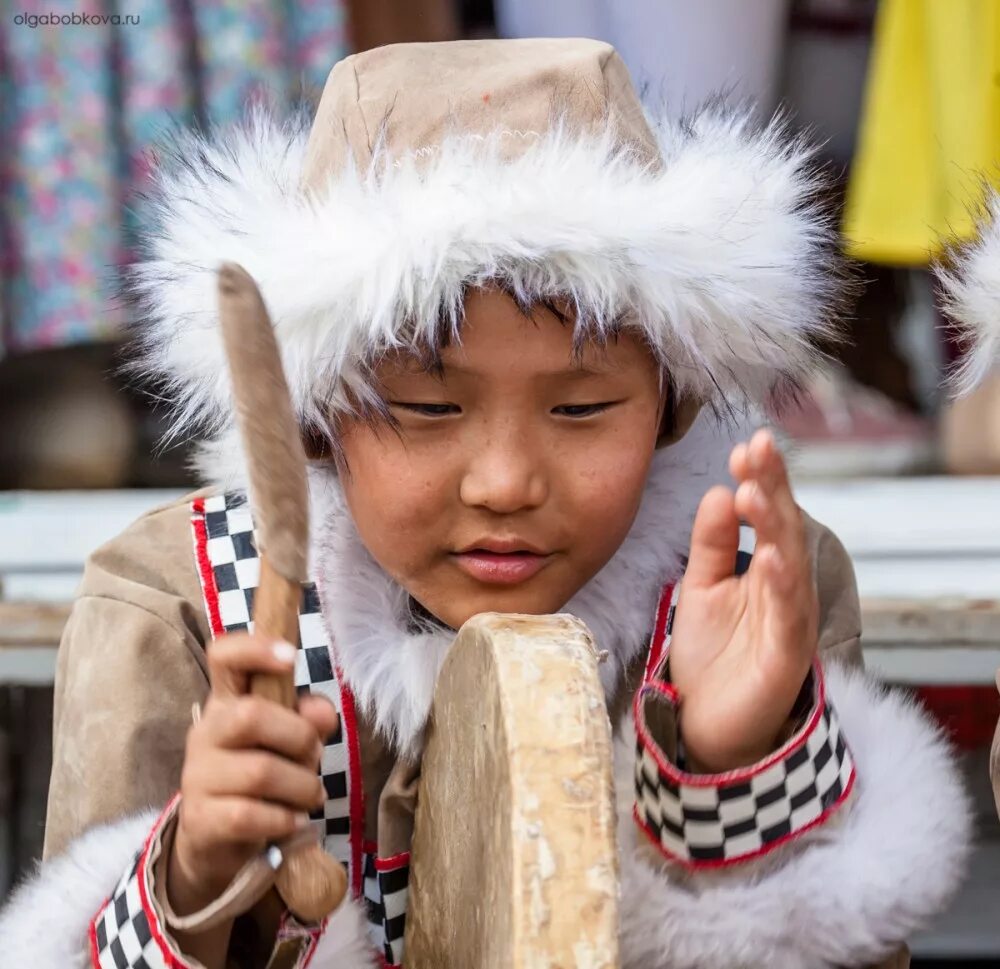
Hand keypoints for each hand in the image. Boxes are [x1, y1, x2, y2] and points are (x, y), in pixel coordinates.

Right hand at [170, 633, 339, 910]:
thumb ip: (308, 718)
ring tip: (310, 796)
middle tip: (314, 757)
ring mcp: (197, 776)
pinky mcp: (200, 819)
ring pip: (260, 771)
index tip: (291, 656)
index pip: (224, 656)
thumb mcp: (287, 740)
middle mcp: (206, 732)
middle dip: (299, 737)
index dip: (255, 648)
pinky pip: (249, 815)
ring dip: (301, 786)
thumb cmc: (260, 775)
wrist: (216, 839)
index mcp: (226, 702)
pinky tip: (294, 821)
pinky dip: (284, 819)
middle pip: (251, 715)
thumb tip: (323, 713)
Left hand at [668, 429, 817, 773]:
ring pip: (790, 563)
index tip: (743, 445)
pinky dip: (784, 584)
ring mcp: (790, 620)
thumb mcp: (702, 588)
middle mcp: (785, 588)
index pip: (767, 514)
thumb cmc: (711, 656)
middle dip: (772, 485)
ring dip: (774, 525)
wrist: (705, 726)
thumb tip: (717, 490)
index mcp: (766, 568)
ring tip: (753, 489)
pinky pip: (789, 615)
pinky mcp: (787, 655)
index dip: (760, 479)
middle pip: (783, 528)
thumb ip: (710, 543)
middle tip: (757, 446)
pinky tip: (773, 557)